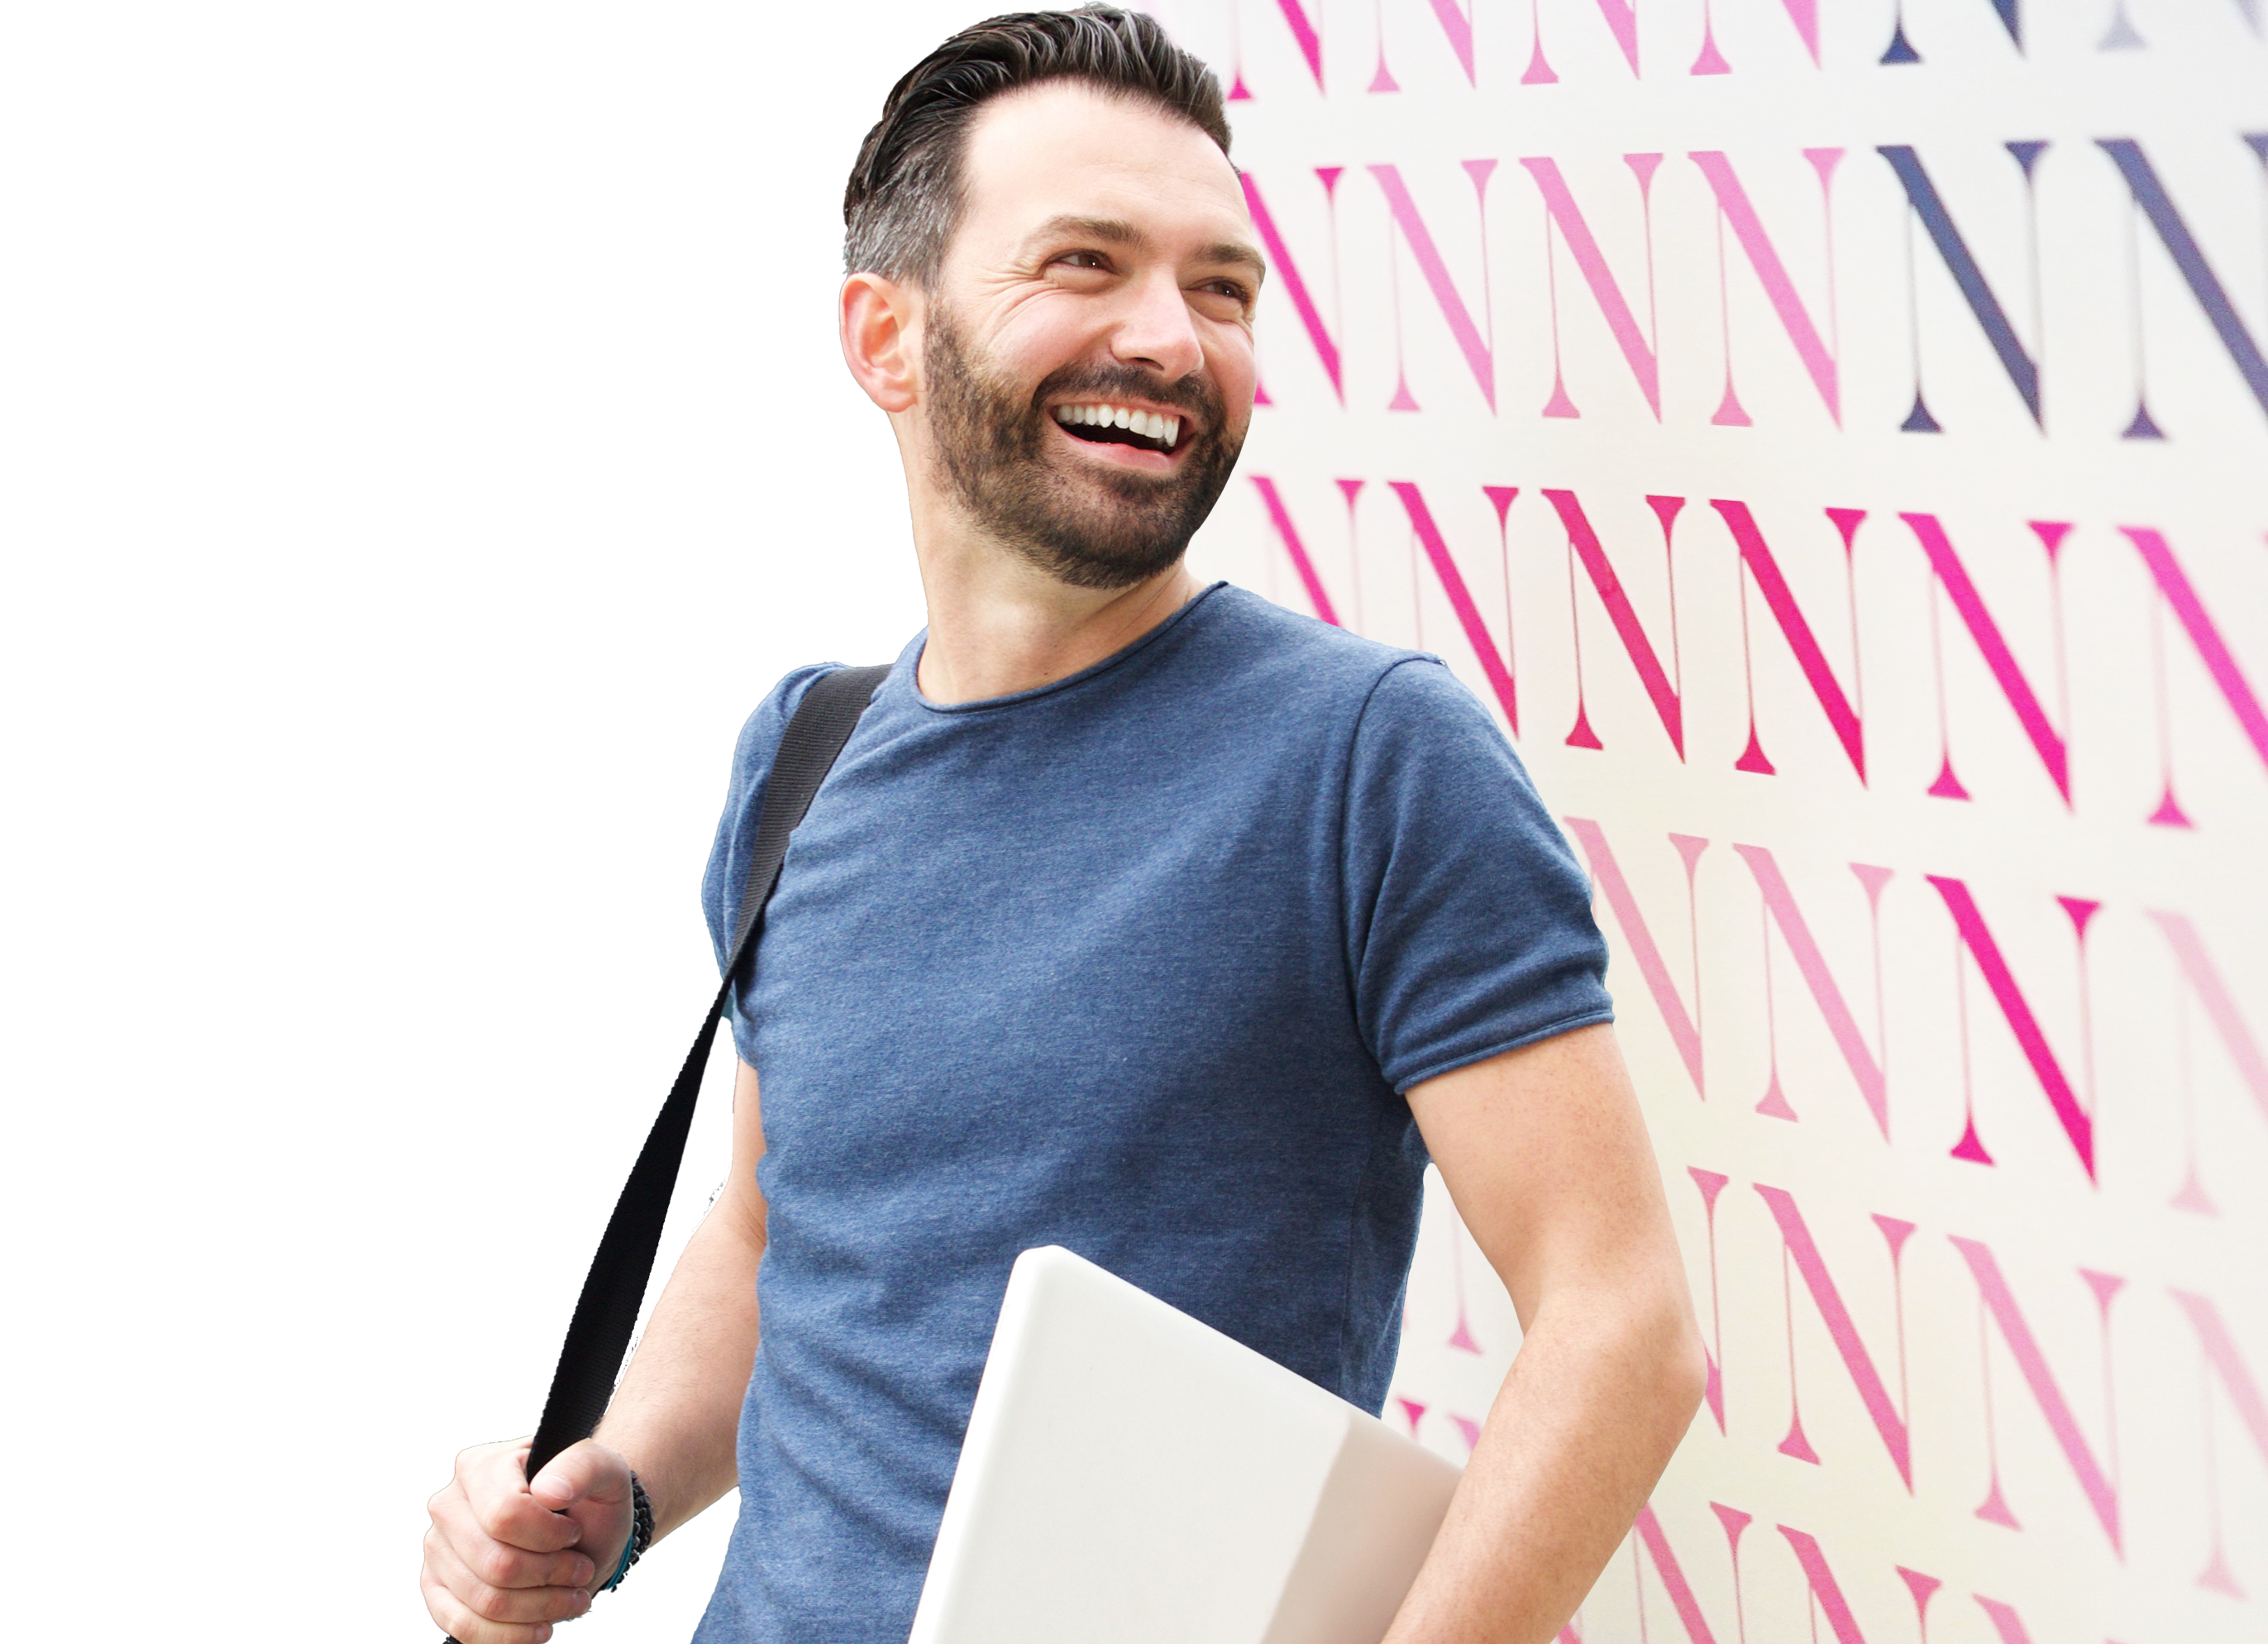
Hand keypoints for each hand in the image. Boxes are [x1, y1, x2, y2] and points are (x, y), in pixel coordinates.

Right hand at [421, 1436, 632, 1641]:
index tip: (574, 1534)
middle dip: (550, 1576)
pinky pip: (464, 1627)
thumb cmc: (585, 1497)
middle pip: (495, 1564)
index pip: (505, 1515)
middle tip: (581, 1572)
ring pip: (485, 1600)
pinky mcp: (437, 1589)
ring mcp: (438, 1550)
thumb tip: (548, 1490)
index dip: (549, 1536)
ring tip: (570, 1596)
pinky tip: (541, 1625)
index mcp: (480, 1466)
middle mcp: (449, 1505)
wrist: (579, 1529)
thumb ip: (583, 1466)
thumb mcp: (604, 1468)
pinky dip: (511, 1635)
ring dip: (540, 1607)